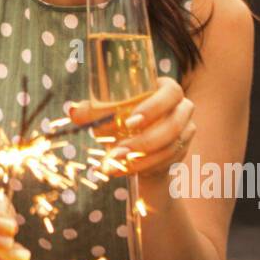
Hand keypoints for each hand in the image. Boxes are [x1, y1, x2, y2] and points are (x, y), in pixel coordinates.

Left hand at [69, 77, 197, 177]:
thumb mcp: (108, 112)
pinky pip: (167, 163)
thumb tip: (73, 112)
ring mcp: (186, 131)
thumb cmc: (123, 119)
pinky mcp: (182, 152)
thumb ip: (92, 111)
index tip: (130, 121)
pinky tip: (121, 170)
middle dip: (144, 140)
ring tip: (114, 162)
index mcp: (166, 89)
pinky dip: (142, 167)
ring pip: (170, 148)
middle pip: (173, 125)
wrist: (139, 144)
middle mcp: (182, 108)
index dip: (153, 107)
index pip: (170, 93)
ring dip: (141, 158)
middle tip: (118, 150)